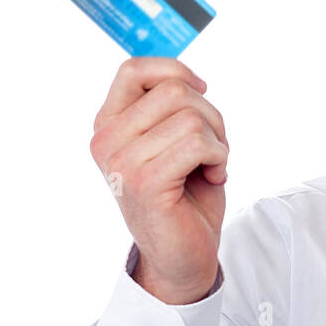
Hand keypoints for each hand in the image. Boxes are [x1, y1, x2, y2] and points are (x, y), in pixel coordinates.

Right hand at [89, 57, 226, 303]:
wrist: (183, 257)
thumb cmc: (183, 196)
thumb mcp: (171, 141)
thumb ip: (169, 107)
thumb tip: (188, 77)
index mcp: (108, 126)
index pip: (133, 69)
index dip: (175, 70)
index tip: (201, 91)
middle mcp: (106, 141)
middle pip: (174, 90)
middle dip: (210, 115)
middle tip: (213, 148)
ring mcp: (121, 162)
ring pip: (191, 117)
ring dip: (217, 141)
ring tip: (210, 166)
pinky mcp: (144, 183)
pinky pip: (198, 144)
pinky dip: (219, 159)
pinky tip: (212, 178)